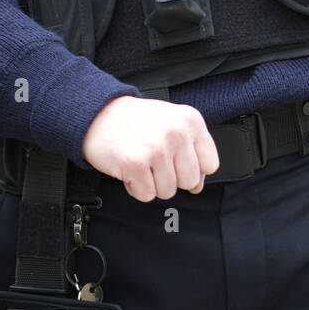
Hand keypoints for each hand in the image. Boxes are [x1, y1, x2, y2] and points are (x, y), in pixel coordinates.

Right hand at [81, 96, 219, 201]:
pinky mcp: (135, 164)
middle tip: (155, 162)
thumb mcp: (172, 124)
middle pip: (189, 181)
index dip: (194, 170)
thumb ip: (191, 152)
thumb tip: (198, 185)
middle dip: (171, 178)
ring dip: (152, 183)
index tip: (178, 163)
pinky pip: (146, 195)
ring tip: (142, 162)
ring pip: (168, 191)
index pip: (210, 164)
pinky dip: (136, 187)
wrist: (98, 114)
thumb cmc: (137, 121)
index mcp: (191, 121)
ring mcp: (157, 149)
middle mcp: (177, 133)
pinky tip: (130, 169)